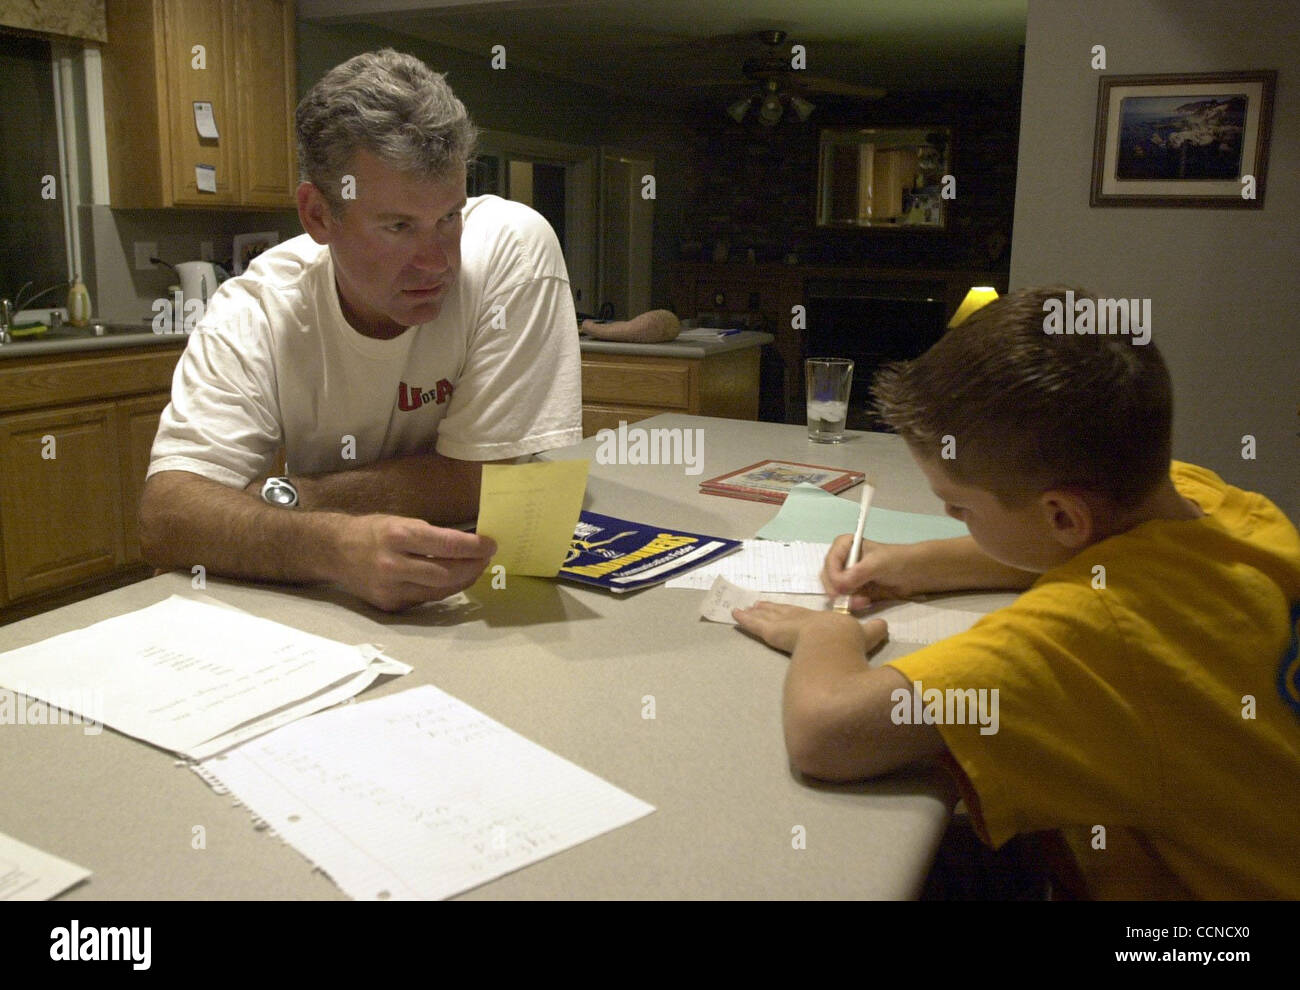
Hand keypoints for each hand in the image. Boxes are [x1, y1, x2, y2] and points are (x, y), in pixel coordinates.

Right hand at [332, 514, 495, 610]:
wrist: (334, 552)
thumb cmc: (373, 531)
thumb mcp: (400, 522)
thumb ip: (431, 535)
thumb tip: (469, 542)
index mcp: (397, 535)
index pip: (446, 544)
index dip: (474, 547)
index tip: (491, 544)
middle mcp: (393, 563)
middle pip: (446, 573)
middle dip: (473, 567)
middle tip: (486, 559)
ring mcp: (390, 588)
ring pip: (439, 591)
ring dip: (463, 580)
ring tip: (475, 569)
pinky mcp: (389, 605)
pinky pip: (426, 599)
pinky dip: (444, 589)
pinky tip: (453, 580)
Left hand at [732, 601, 884, 655]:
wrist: (835, 642)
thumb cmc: (849, 643)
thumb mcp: (866, 638)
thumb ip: (873, 632)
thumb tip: (884, 625)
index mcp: (823, 622)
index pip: (806, 615)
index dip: (796, 612)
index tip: (789, 609)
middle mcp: (803, 620)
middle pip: (785, 612)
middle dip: (773, 608)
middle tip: (760, 604)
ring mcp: (787, 625)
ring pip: (769, 617)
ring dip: (758, 612)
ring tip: (746, 608)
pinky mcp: (773, 632)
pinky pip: (755, 625)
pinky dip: (745, 619)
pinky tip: (734, 614)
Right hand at [821, 535, 914, 610]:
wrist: (915, 574)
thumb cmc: (898, 561)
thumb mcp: (877, 564)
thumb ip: (858, 573)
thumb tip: (840, 586)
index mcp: (844, 545)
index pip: (829, 562)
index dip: (832, 577)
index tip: (840, 590)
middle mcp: (842, 559)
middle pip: (828, 578)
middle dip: (838, 591)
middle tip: (851, 600)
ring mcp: (847, 575)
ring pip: (835, 591)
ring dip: (845, 599)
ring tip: (862, 602)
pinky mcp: (854, 589)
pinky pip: (845, 599)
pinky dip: (851, 603)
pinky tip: (865, 602)